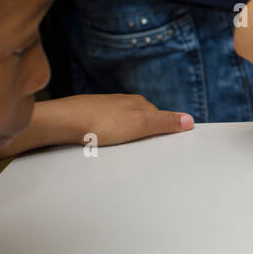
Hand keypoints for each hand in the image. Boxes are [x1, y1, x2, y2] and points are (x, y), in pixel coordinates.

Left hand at [40, 94, 193, 146]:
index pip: (160, 117)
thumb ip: (164, 122)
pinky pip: (107, 129)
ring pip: (124, 126)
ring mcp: (105, 109)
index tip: (166, 145)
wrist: (62, 122)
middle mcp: (122, 103)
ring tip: (122, 149)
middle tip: (143, 151)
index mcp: (138, 102)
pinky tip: (105, 144)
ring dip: (126, 138)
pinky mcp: (90, 118)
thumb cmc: (100, 123)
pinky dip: (110, 137)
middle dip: (145, 135)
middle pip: (143, 121)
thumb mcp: (140, 124)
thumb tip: (189, 119)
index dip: (164, 131)